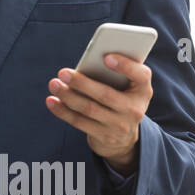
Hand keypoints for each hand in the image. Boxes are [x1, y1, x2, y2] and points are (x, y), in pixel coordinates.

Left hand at [45, 54, 151, 172]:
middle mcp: (135, 109)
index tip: (106, 57)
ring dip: (68, 96)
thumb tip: (83, 66)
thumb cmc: (119, 98)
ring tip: (54, 84)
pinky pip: (80, 122)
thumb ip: (112, 74)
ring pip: (89, 109)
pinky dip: (63, 111)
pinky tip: (51, 100)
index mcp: (143, 89)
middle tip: (63, 72)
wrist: (123, 137)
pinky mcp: (104, 136)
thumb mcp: (124, 87)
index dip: (125, 66)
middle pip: (106, 94)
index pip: (141, 75)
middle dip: (82, 83)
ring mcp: (120, 125)